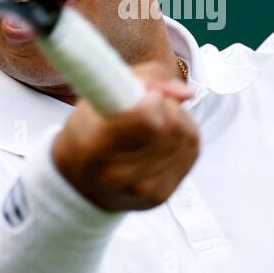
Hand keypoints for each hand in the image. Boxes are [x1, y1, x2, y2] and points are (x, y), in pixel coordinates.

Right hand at [51, 60, 198, 211]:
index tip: (145, 95)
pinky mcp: (163, 194)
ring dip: (177, 119)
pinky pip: (191, 150)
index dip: (152, 99)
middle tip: (148, 106)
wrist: (82, 185)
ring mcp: (145, 189)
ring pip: (187, 135)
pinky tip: (163, 138)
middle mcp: (121, 175)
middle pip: (172, 125)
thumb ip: (144, 78)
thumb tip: (185, 93)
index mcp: (96, 147)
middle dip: (167, 105)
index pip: (146, 118)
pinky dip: (183, 136)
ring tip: (154, 122)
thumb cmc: (87, 134)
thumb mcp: (96, 96)